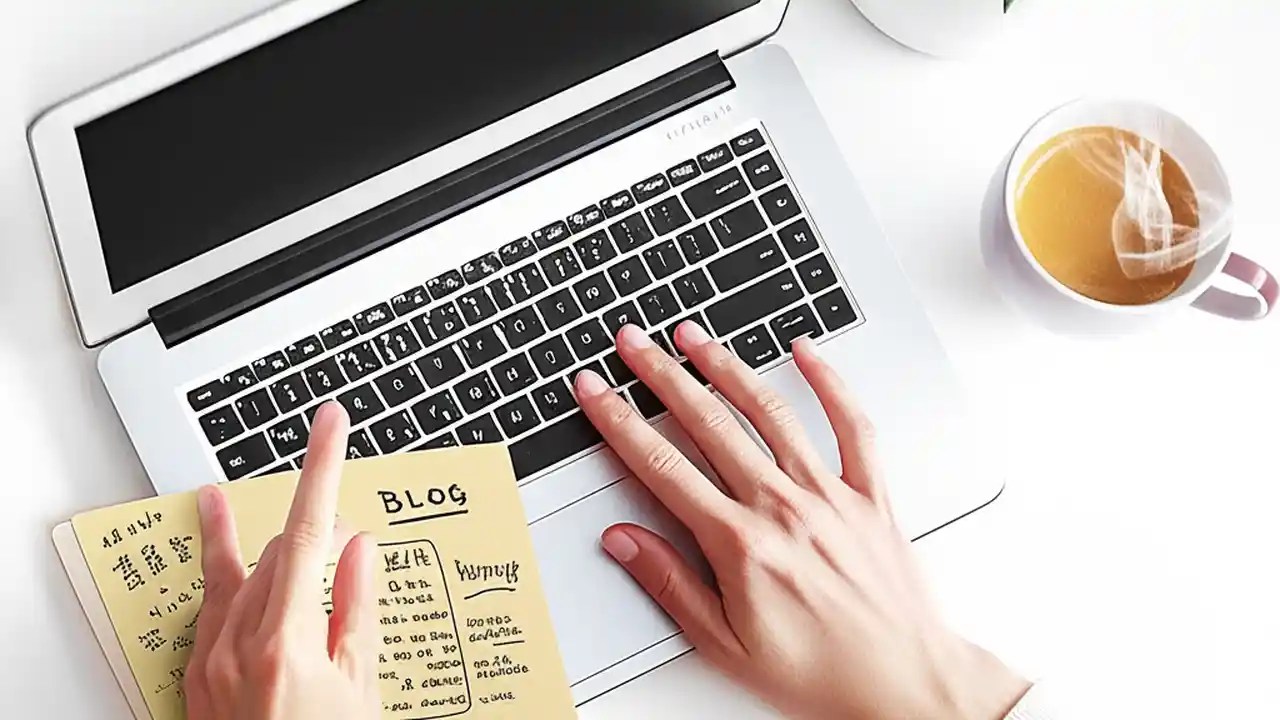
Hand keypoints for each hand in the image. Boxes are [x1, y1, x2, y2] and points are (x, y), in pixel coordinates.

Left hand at [186, 402, 379, 719]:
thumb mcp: (360, 689)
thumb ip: (358, 609)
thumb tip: (360, 546)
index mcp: (286, 643)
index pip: (307, 531)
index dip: (321, 468)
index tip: (329, 423)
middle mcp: (236, 644)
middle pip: (277, 551)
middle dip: (317, 536)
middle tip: (355, 543)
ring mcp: (209, 659)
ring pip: (242, 572)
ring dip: (277, 552)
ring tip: (290, 512)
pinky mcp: (194, 674)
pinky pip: (212, 603)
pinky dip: (229, 571)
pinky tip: (219, 535)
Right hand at [575, 324, 1029, 719]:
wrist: (903, 684)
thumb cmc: (820, 674)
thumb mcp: (725, 644)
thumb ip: (670, 584)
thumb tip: (623, 541)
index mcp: (740, 543)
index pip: (663, 466)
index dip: (620, 422)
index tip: (594, 391)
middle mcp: (783, 506)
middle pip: (708, 423)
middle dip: (662, 376)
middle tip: (633, 343)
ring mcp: (829, 494)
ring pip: (769, 412)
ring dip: (726, 366)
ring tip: (694, 336)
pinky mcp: (871, 494)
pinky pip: (852, 425)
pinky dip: (830, 382)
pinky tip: (804, 351)